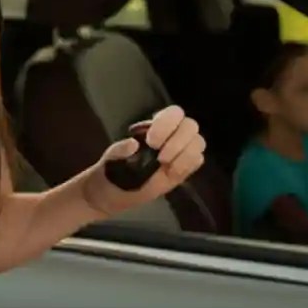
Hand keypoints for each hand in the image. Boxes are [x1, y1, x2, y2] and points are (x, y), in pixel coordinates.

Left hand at [83, 105, 205, 216]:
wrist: (112, 194)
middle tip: (159, 157)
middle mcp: (171, 135)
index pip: (173, 113)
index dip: (167, 124)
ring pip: (198, 142)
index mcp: (154, 126)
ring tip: (165, 166)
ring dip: (185, 154)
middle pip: (190, 125)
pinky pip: (197, 161)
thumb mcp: (110, 158)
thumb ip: (119, 150)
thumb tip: (133, 144)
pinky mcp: (183, 170)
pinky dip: (187, 166)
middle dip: (177, 140)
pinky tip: (171, 173)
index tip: (151, 141)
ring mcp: (179, 153)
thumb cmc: (112, 170)